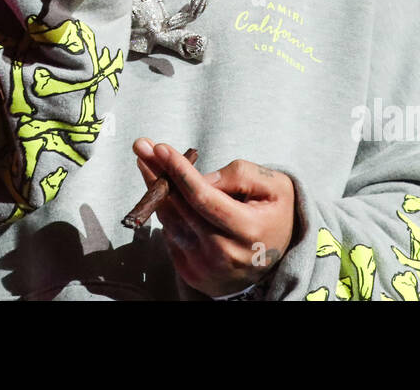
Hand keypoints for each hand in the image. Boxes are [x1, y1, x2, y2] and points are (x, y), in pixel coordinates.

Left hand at [132, 138, 296, 297]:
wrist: (278, 256)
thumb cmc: (275, 213)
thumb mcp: (274, 185)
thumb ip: (240, 175)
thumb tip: (201, 178)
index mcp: (246, 231)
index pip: (203, 197)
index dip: (180, 171)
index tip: (161, 148)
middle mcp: (224, 254)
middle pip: (180, 208)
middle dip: (158, 172)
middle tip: (142, 145)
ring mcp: (206, 268)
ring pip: (171, 222)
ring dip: (154, 189)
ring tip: (147, 161)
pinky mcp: (193, 274)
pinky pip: (171, 236)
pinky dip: (166, 211)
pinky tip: (163, 190)